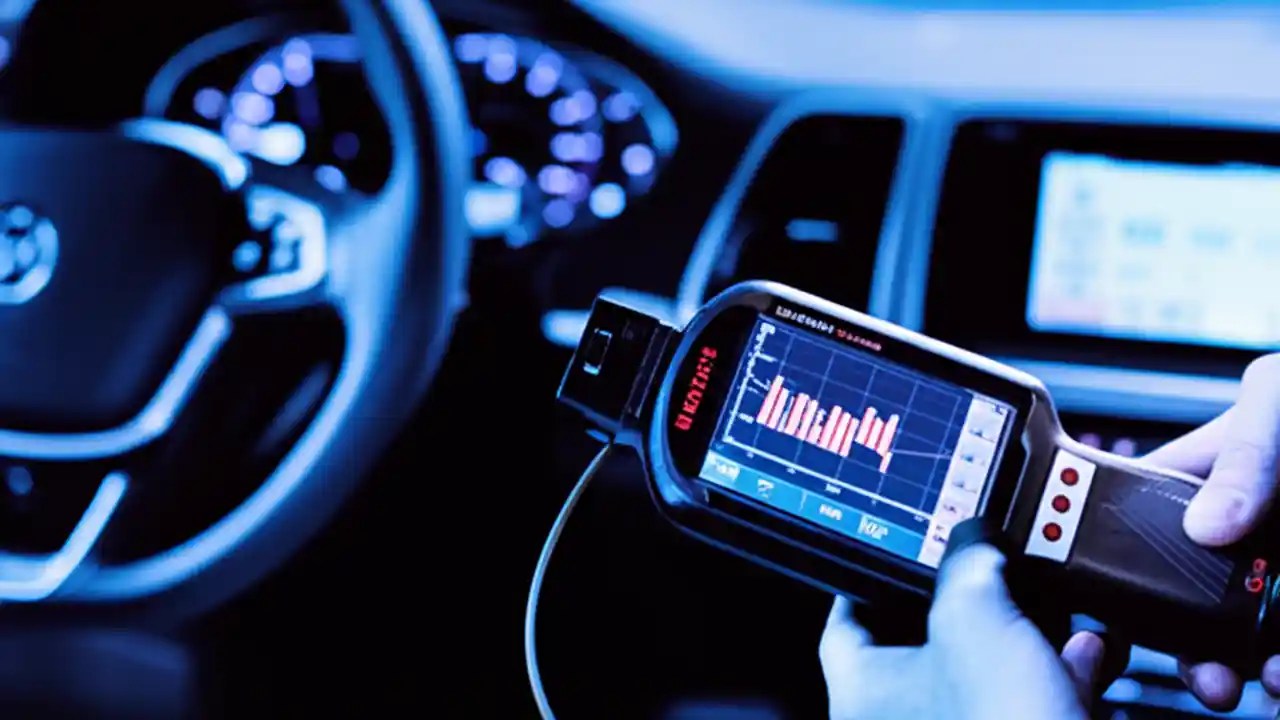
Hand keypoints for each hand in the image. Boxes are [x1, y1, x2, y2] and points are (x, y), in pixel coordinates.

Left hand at [820, 541, 1119, 719]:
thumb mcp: (976, 619)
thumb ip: (968, 566)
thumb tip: (974, 538)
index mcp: (864, 691)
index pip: (845, 622)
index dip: (869, 576)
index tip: (892, 546)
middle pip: (926, 641)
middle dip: (973, 600)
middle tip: (996, 564)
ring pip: (989, 673)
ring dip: (1028, 635)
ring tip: (1058, 603)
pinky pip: (1031, 707)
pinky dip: (1059, 678)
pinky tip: (1091, 656)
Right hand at [1144, 353, 1279, 709]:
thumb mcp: (1276, 402)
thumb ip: (1245, 455)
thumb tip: (1206, 525)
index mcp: (1199, 477)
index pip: (1139, 528)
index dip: (1128, 574)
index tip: (1137, 613)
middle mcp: (1237, 525)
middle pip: (1191, 596)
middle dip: (1192, 644)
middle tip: (1207, 675)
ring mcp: (1279, 558)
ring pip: (1251, 627)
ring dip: (1250, 662)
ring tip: (1267, 679)